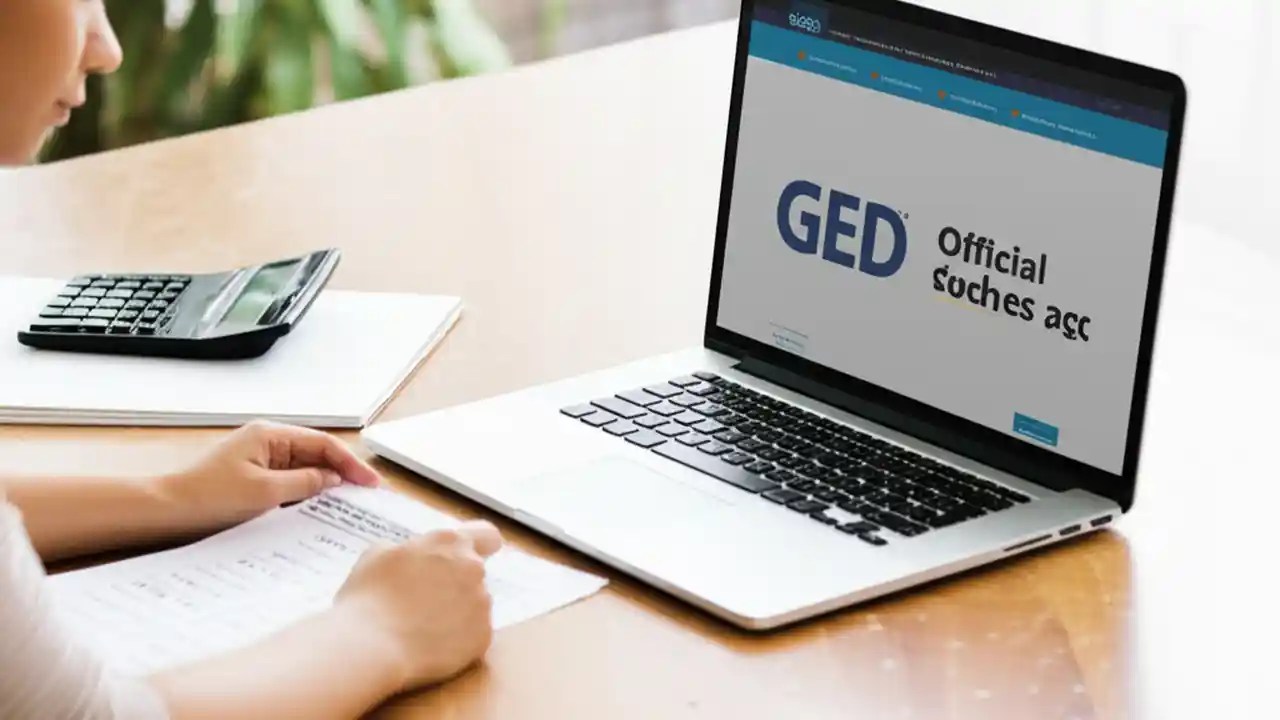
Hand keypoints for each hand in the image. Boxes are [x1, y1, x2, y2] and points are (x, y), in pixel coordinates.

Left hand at [160, 420, 381, 530]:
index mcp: (270, 434)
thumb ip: (305, 482)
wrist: (167, 509)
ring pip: (305, 467)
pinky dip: (307, 491)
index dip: (350, 462)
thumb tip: (333, 479)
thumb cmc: (207, 496)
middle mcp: (267, 441)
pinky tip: (318, 506)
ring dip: (326, 482)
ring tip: (349, 501)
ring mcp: (260, 458)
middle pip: (317, 453)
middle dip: (343, 471)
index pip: (323, 444)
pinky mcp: (254, 476)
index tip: (370, 481)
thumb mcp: (264, 492)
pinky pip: (290, 480)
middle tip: (367, 491)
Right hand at [335, 521, 503, 689]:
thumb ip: (409, 550)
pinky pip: (473, 636)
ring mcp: (481, 604)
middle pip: (475, 574)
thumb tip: (415, 558)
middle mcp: (473, 569)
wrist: (371, 646)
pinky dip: (457, 640)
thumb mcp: (379, 554)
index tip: (467, 557)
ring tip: (421, 628)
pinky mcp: (482, 637)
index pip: (486, 536)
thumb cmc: (369, 597)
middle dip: (456, 583)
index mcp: (450, 543)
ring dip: (457, 612)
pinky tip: (429, 646)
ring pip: (475, 606)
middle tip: (425, 601)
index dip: (479, 545)